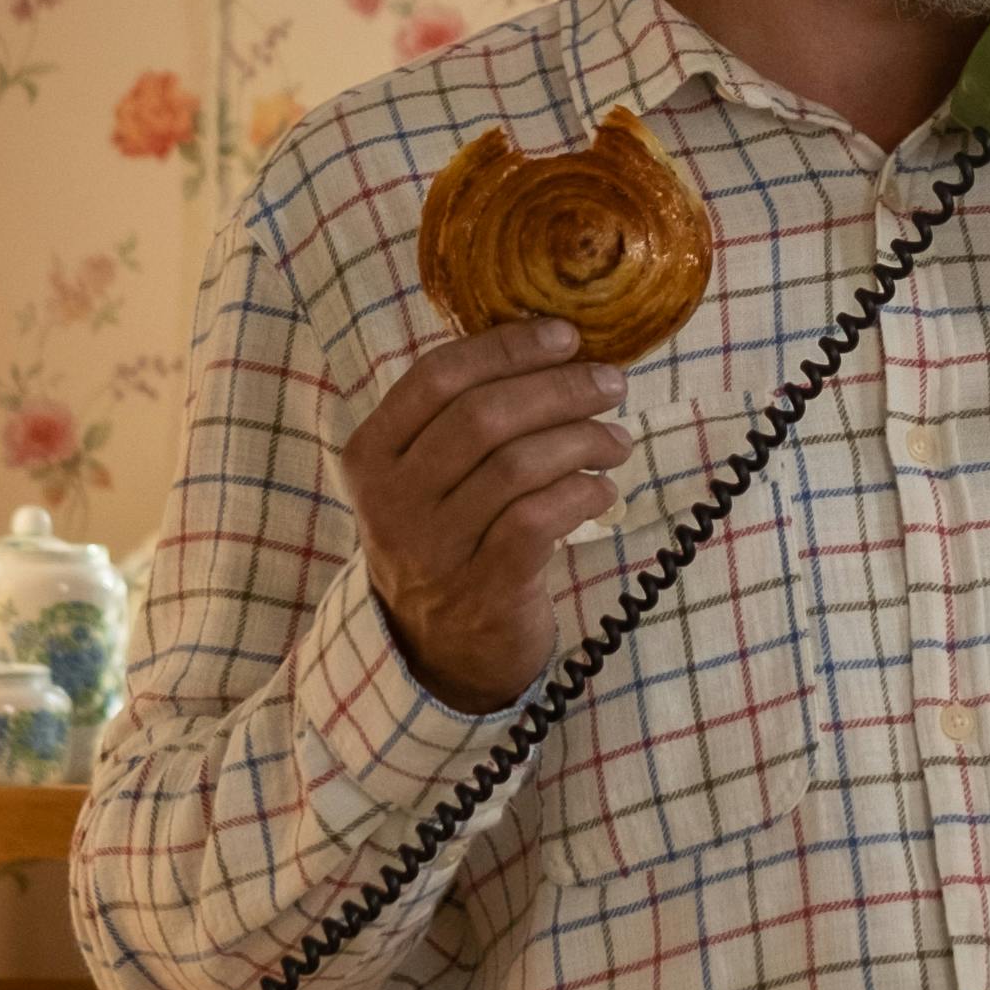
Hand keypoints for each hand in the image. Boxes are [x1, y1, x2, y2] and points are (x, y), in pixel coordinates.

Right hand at [343, 319, 631, 708]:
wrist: (439, 653)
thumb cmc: (448, 541)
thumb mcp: (426, 478)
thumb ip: (464, 417)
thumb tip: (554, 347)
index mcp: (372, 455)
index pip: (436, 378)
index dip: (507, 348)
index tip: (566, 336)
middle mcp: (392, 502)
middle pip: (482, 417)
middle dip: (559, 389)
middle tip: (611, 384)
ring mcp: (433, 551)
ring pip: (517, 466)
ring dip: (582, 441)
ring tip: (616, 440)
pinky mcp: (482, 591)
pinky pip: (539, 521)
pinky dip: (582, 495)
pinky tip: (604, 491)